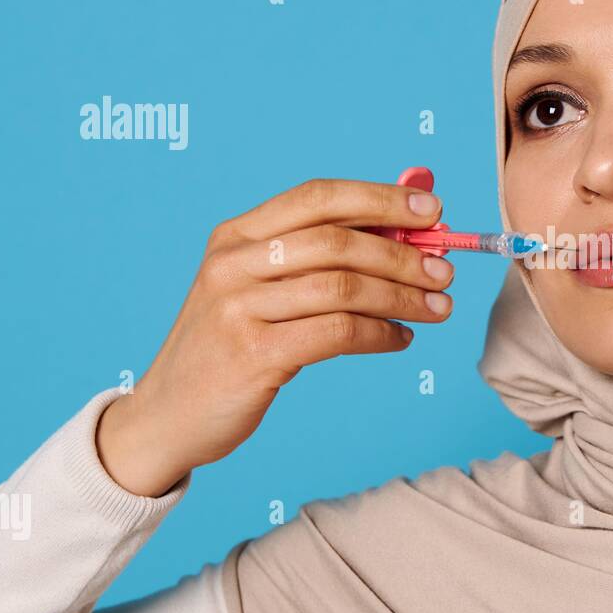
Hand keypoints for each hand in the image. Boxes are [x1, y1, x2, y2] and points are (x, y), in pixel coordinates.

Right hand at [95, 178, 454, 496]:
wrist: (167, 415)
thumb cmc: (231, 346)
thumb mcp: (261, 290)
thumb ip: (322, 258)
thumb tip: (405, 230)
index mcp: (236, 235)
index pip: (318, 197)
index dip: (380, 199)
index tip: (434, 211)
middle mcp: (232, 264)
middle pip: (338, 242)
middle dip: (403, 255)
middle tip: (445, 271)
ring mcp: (238, 308)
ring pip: (343, 288)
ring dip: (402, 296)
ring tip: (437, 308)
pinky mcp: (253, 354)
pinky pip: (337, 333)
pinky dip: (380, 333)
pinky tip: (401, 338)